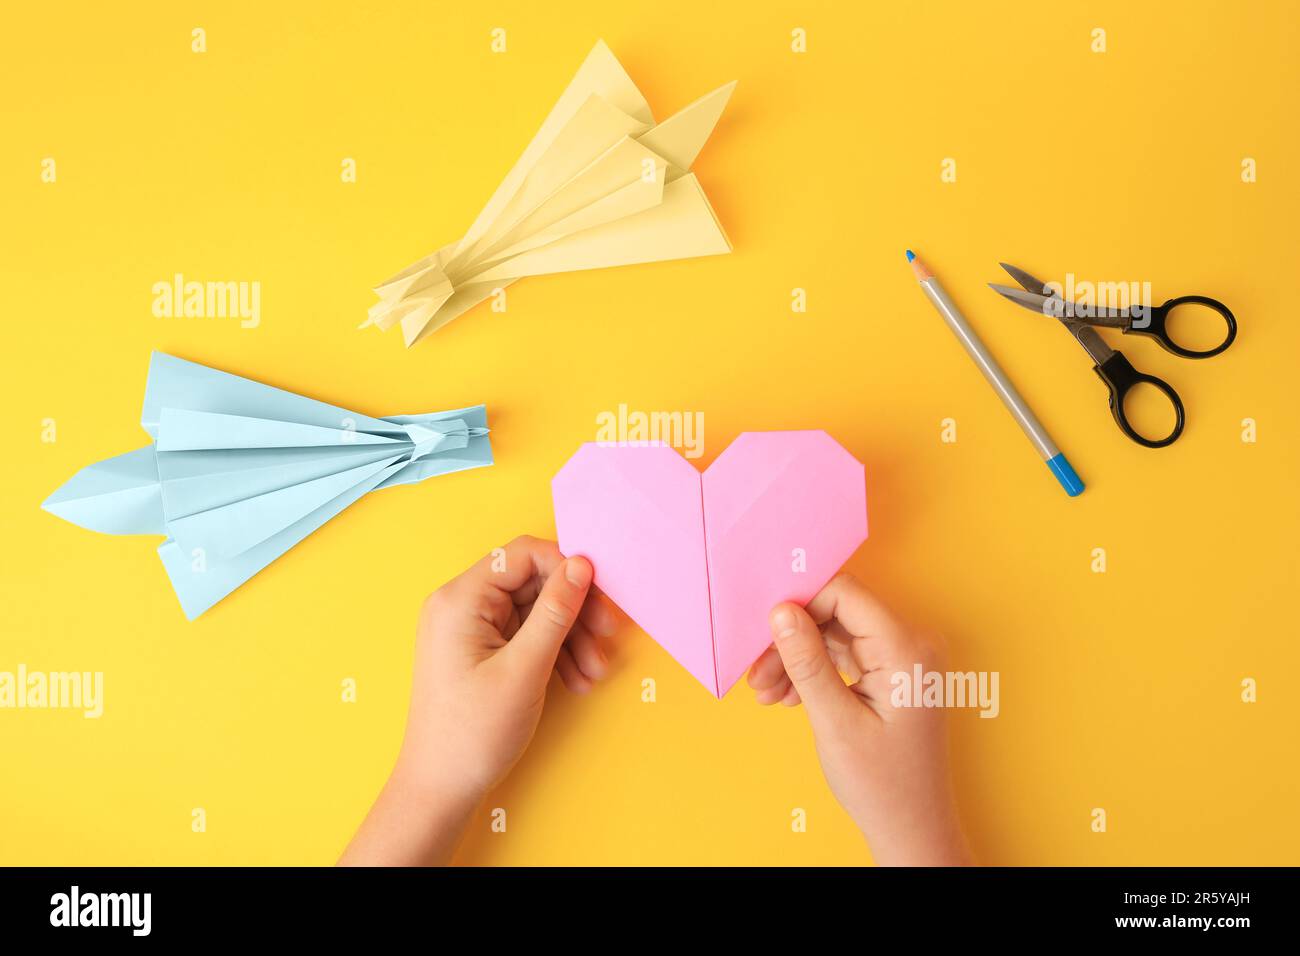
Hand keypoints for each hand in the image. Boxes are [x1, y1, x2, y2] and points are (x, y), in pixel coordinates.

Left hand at [340, 535, 615, 865]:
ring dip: (571, 636)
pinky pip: (526, 635)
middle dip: (574, 611)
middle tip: (607, 638)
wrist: (440, 787)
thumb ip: (555, 612)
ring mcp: (470, 628)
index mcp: (460, 600)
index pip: (523, 556)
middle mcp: (461, 605)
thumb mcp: (525, 668)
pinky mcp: (481, 650)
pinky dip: (555, 652)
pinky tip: (577, 679)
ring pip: (535, 611)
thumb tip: (582, 565)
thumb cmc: (472, 733)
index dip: (566, 570)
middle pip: (533, 583)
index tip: (600, 597)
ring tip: (594, 672)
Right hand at [748, 574, 970, 865]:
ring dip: (797, 658)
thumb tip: (781, 612)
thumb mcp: (835, 721)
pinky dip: (814, 671)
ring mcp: (902, 658)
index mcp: (906, 648)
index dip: (800, 605)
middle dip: (792, 640)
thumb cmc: (883, 783)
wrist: (911, 827)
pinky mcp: (891, 672)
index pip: (844, 594)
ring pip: (834, 634)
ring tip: (768, 693)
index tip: (764, 633)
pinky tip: (788, 695)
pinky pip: (844, 654)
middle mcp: (910, 643)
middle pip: (836, 614)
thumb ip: (807, 662)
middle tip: (758, 675)